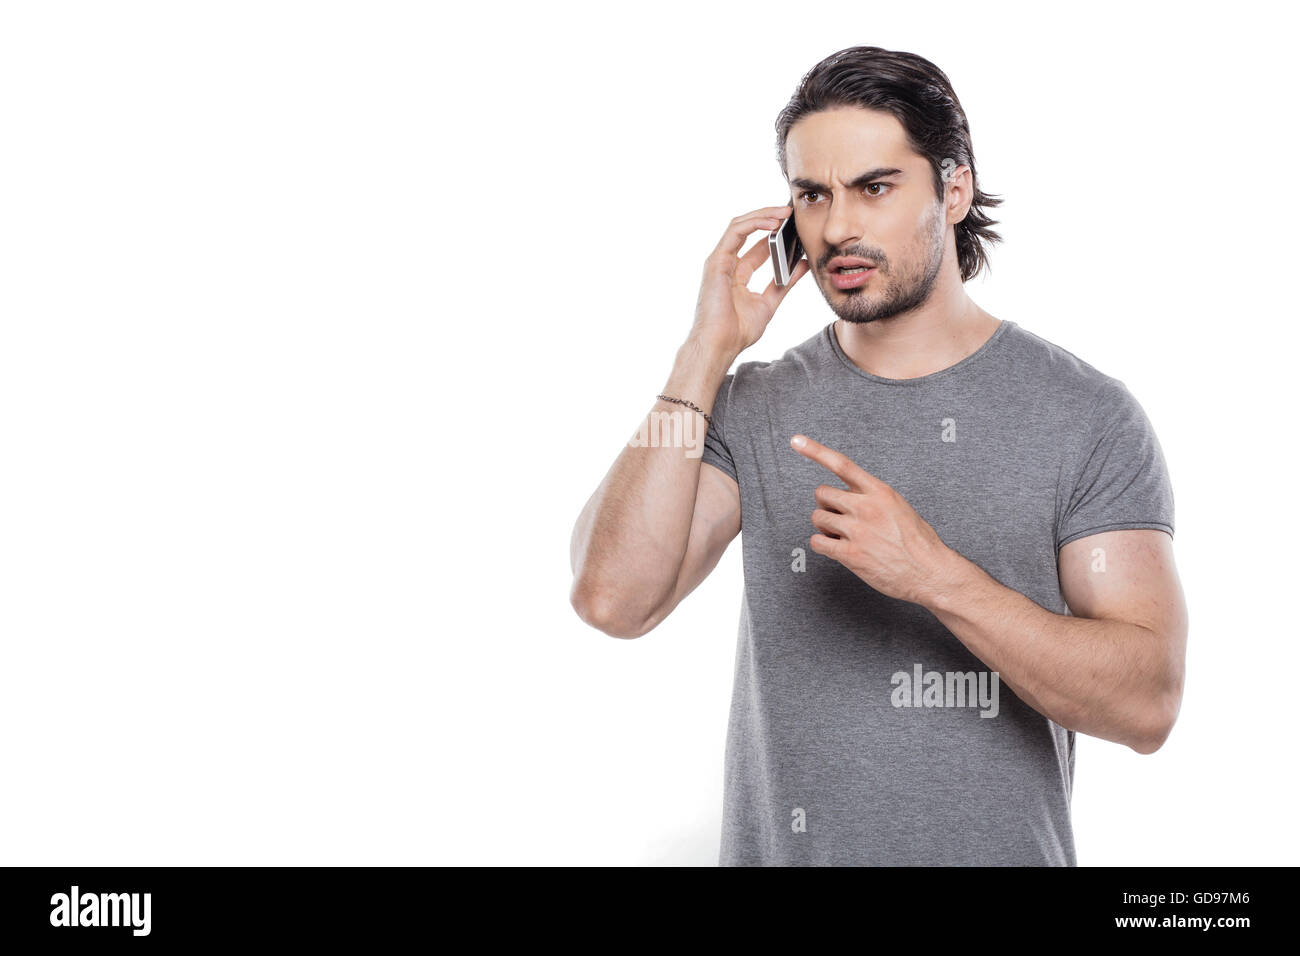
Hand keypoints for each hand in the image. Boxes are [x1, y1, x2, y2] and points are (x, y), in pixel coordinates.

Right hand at [689, 205, 810, 359]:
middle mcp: (726, 264)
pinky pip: (735, 232)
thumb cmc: (737, 331)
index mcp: (737, 275)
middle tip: (790, 212)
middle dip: (768, 217)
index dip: (775, 234)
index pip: (757, 247)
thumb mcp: (769, 302)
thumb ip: (785, 283)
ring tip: (784, 213)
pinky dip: (754, 223)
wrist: (720, 345)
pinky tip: (773, 223)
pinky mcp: (716, 261)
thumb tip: (802, 265)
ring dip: (763, 215)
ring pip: (740, 225)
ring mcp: (719, 261)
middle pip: (747, 230)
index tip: (795, 227)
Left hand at [790, 433, 956, 605]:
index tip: (796, 441)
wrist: (930, 572)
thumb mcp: (899, 506)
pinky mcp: (850, 554)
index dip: (816, 450)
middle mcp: (866, 508)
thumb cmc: (918, 542)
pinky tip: (836, 548)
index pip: (842, 465)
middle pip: (822, 493)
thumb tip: (850, 494)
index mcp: (880, 492)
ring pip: (817, 517)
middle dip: (826, 504)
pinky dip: (822, 545)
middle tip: (838, 517)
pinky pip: (817, 542)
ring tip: (841, 535)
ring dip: (823, 526)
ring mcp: (857, 531)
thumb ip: (873, 497)